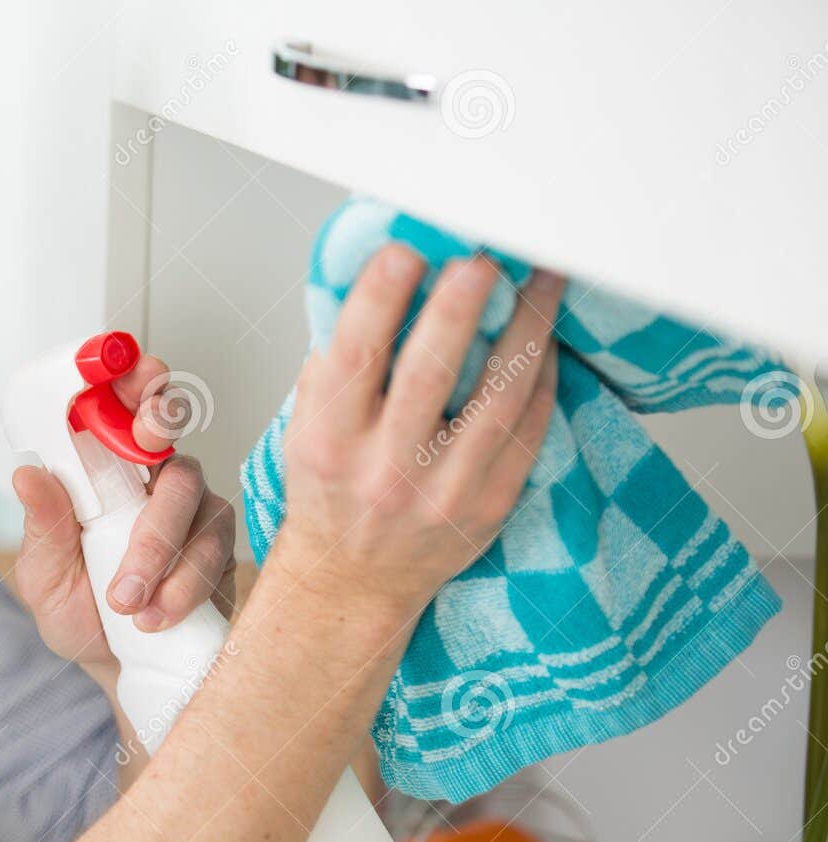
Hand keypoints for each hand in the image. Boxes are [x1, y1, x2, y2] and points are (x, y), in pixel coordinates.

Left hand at [11, 353, 236, 665]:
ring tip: (128, 601)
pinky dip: (185, 582)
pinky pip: (215, 548)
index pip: (117, 405)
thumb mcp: (44, 576)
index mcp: (101, 470)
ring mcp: (191, 510)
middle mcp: (151, 477)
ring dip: (159, 548)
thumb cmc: (80, 613)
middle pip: (166, 429)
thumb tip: (27, 475)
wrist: (121, 668)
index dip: (128, 378)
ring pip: (191, 497)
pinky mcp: (220, 548)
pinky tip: (158, 613)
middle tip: (148, 446)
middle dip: (160, 426)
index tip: (130, 372)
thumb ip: (44, 528)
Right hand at [271, 244, 562, 620]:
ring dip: (524, 329)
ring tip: (539, 279)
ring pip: (496, 398)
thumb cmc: (332, 492)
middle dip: (458, 308)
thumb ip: (335, 363)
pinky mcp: (490, 503)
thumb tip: (373, 279)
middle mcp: (384, 469)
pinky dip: (540, 375)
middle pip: (428, 375)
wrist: (354, 578)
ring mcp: (443, 490)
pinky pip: (528, 428)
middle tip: (481, 257)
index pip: (353, 358)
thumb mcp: (307, 428)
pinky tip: (545, 337)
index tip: (404, 251)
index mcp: (330, 441)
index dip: (378, 299)